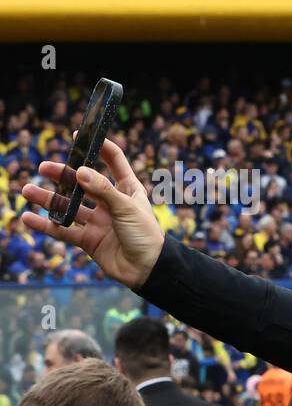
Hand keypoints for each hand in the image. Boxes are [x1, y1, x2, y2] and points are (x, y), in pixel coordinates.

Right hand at [20, 137, 164, 290]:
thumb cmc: (146, 235)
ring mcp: (99, 221)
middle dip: (64, 175)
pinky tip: (28, 218)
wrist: (149, 270)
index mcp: (128, 189)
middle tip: (44, 167)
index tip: (81, 135)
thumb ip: (103, 190)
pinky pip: (64, 230)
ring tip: (27, 191)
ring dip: (49, 199)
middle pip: (84, 183)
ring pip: (69, 206)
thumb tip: (80, 172)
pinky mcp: (89, 240)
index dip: (100, 147)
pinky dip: (46, 225)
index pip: (114, 161)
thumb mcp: (127, 208)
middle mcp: (111, 202)